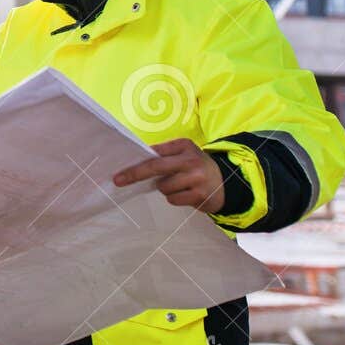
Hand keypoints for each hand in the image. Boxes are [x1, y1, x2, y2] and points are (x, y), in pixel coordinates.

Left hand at [112, 138, 226, 214]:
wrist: (226, 183)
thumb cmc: (196, 167)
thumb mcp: (184, 154)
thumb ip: (164, 155)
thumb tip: (136, 161)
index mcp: (184, 145)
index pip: (155, 152)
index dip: (137, 160)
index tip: (120, 168)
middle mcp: (191, 159)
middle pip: (155, 167)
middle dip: (134, 174)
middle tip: (118, 180)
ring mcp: (196, 177)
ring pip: (163, 187)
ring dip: (164, 189)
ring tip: (178, 185)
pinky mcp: (199, 194)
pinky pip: (172, 199)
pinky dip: (174, 198)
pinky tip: (185, 193)